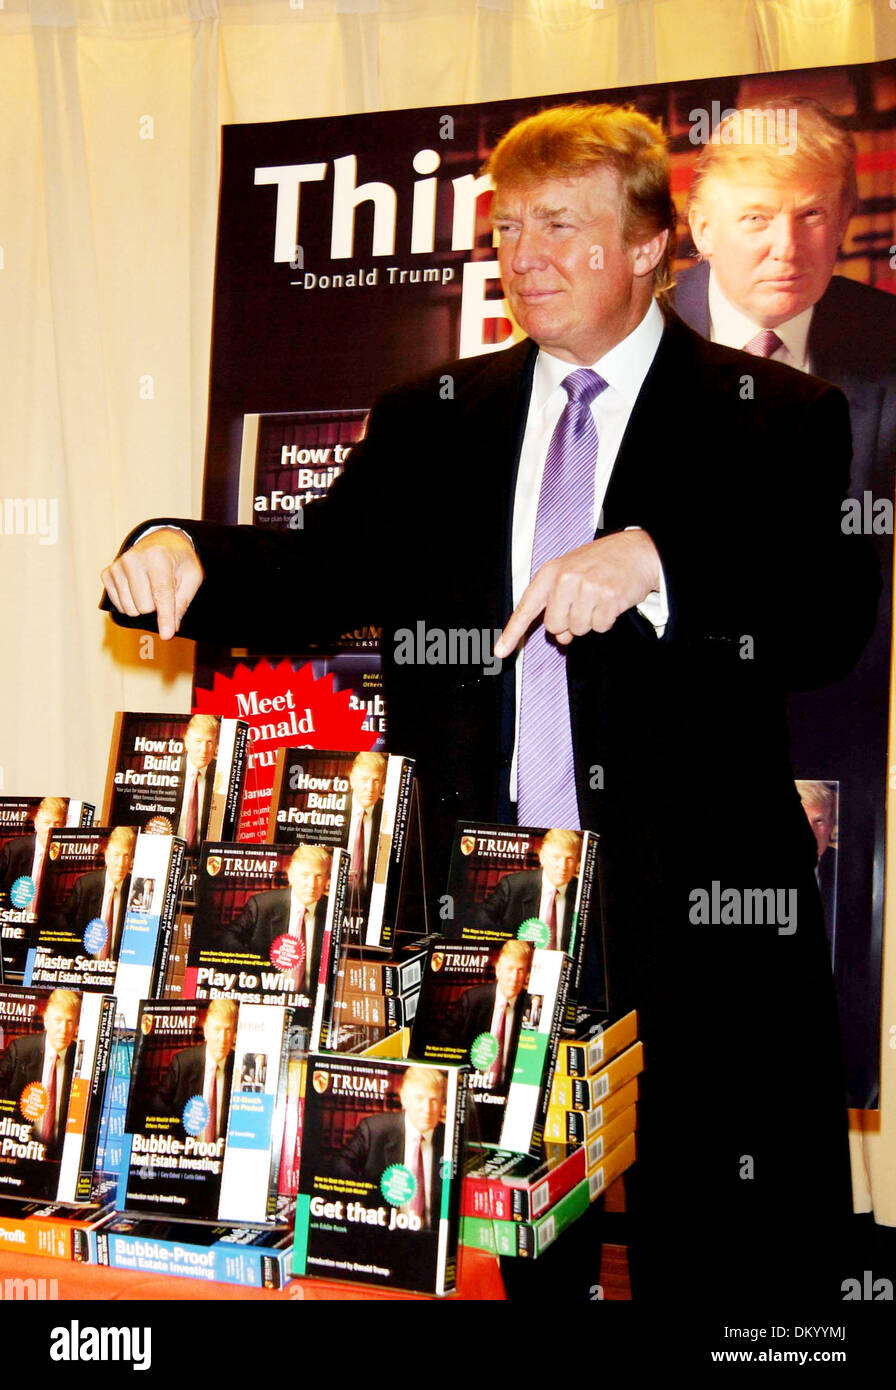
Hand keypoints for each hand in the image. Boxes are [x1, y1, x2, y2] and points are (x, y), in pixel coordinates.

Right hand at [101, 528, 203, 640]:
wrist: (160, 541)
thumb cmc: (178, 561)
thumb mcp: (192, 576)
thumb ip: (182, 602)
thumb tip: (171, 628)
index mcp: (158, 557)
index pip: (161, 595)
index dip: (165, 617)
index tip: (167, 635)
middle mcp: (133, 560)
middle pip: (145, 607)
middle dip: (157, 606)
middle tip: (163, 589)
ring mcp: (118, 566)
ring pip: (130, 609)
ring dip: (144, 606)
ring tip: (151, 588)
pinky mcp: (108, 574)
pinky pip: (119, 606)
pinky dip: (131, 603)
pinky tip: (139, 589)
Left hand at [494, 529, 660, 657]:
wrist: (637, 551)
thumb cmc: (602, 562)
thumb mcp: (571, 574)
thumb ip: (558, 603)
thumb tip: (560, 637)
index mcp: (551, 573)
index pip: (526, 608)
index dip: (512, 632)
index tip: (501, 651)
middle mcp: (565, 580)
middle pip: (554, 626)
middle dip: (568, 623)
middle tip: (583, 603)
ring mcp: (587, 589)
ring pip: (578, 630)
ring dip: (589, 620)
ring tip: (598, 598)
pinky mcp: (608, 599)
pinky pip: (599, 627)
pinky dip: (606, 620)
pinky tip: (610, 601)